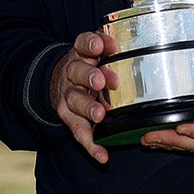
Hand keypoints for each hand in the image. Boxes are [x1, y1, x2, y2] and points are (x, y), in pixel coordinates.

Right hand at [51, 31, 117, 164]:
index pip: (82, 44)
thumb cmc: (87, 65)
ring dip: (88, 107)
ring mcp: (68, 96)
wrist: (57, 81)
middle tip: (101, 81)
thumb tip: (137, 37)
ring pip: (75, 100)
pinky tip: (102, 156)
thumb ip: (109, 44)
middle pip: (77, 73)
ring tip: (100, 115)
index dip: (91, 44)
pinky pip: (79, 132)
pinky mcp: (68, 117)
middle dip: (90, 76)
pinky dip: (91, 145)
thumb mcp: (93, 49)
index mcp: (80, 54)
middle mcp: (71, 74)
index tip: (100, 48)